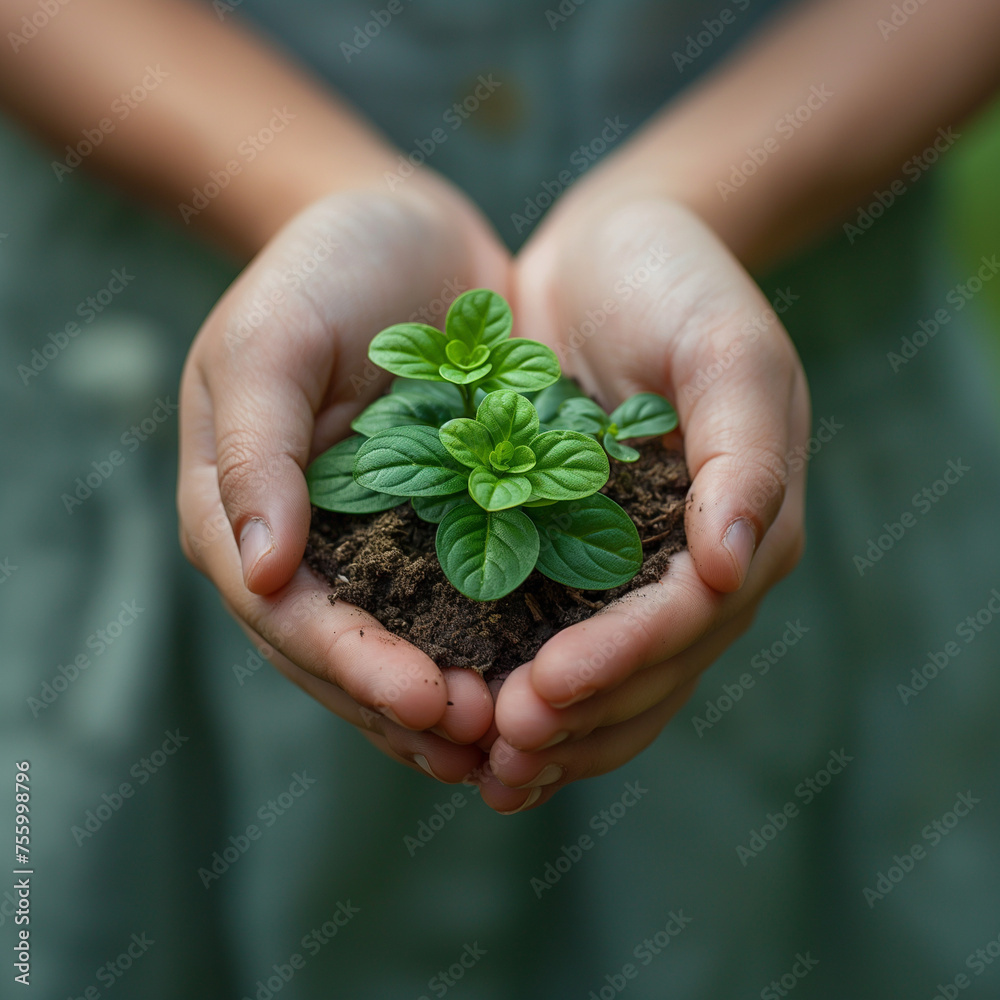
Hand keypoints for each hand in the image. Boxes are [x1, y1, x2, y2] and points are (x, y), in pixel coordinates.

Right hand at [178, 177, 510, 783]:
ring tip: (516, 737)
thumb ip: (254, 451)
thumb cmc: (322, 268)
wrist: (405, 232)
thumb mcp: (272, 340)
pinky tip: (539, 677)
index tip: (430, 702)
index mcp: (239, 513)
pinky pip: (455, 601)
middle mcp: (301, 544)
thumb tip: (261, 568)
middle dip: (410, 707)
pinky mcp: (432, 525)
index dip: (355, 669)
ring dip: (452, 700)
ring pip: (402, 645)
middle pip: (343, 656)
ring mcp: (367, 541)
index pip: (288, 618)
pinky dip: (490, 646)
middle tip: (486, 742)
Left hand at [476, 195, 808, 812]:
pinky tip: (475, 725)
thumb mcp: (726, 345)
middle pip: (649, 673)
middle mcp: (697, 566)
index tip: (543, 690)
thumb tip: (730, 566)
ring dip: (555, 735)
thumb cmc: (673, 283)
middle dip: (579, 718)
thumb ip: (745, 451)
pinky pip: (562, 644)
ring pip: (611, 684)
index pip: (686, 620)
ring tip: (485, 767)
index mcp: (744, 524)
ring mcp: (639, 571)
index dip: (620, 661)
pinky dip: (530, 693)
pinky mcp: (580, 560)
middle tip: (500, 752)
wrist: (610, 254)